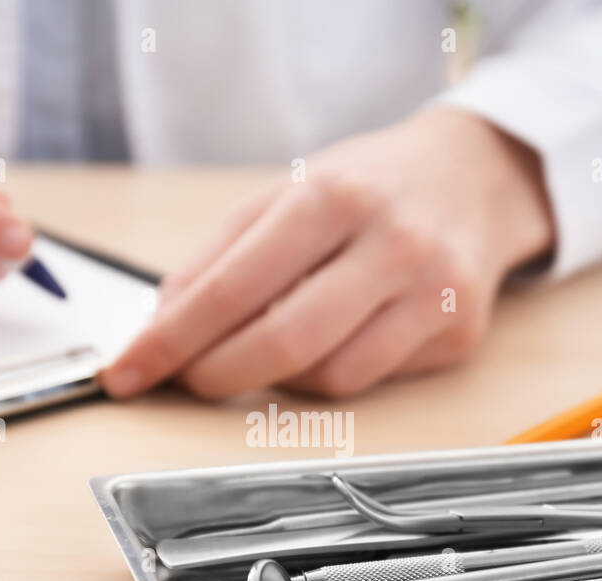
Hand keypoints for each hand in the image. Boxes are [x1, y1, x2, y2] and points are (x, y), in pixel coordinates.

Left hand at [101, 107, 552, 398]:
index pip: (230, 289)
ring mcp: (434, 293)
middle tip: (188, 380)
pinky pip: (369, 383)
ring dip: (278, 377)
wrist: (475, 176)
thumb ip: (220, 257)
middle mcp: (391, 244)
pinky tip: (330, 341)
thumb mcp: (286, 193)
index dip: (169, 341)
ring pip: (329, 378)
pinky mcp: (458, 333)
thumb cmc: (366, 187)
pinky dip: (328, 374)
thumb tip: (163, 327)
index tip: (125, 373)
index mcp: (331, 197)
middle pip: (283, 344)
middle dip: (217, 375)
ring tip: (273, 342)